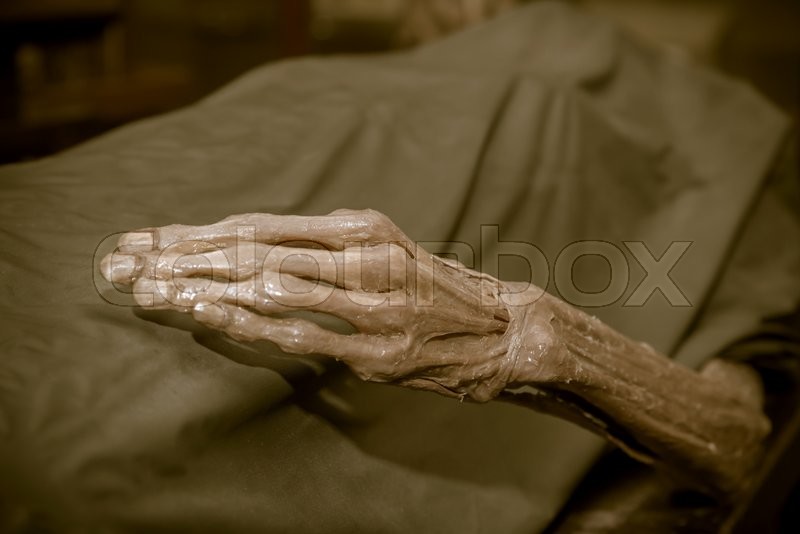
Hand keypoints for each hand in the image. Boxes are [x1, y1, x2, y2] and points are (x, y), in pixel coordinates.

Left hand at [102, 209, 518, 400]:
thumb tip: (257, 249)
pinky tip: (209, 320)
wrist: (498, 329)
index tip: (154, 238)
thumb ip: (324, 245)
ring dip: (208, 289)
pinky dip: (248, 325)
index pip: (263, 224)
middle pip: (257, 249)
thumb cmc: (430, 288)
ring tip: (153, 291)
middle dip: (189, 258)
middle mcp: (363, 256)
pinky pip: (301, 335)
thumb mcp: (381, 247)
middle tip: (134, 262)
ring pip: (273, 287)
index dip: (204, 232)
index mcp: (361, 227)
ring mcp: (370, 303)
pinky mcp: (375, 351)